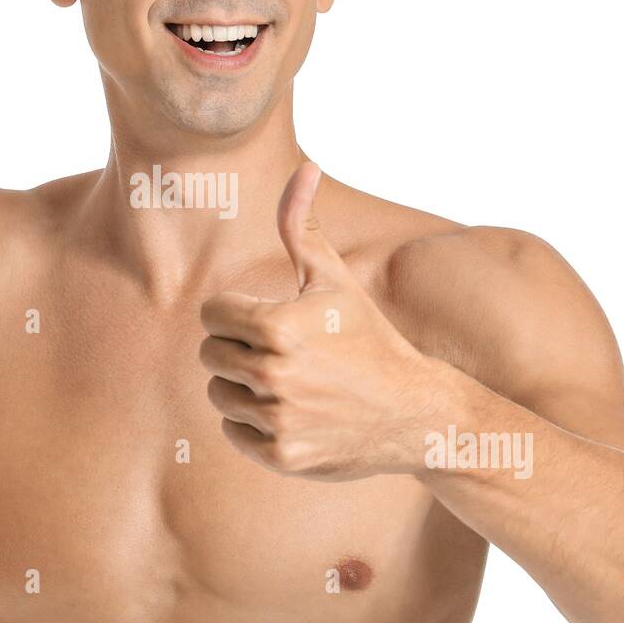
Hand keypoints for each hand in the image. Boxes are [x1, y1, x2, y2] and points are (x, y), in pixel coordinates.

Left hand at [199, 162, 446, 480]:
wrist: (414, 410)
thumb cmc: (367, 336)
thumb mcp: (334, 280)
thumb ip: (302, 226)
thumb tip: (305, 167)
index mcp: (277, 325)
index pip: (212, 314)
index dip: (237, 314)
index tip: (268, 320)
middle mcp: (273, 374)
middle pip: (210, 354)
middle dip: (238, 349)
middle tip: (280, 352)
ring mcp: (277, 418)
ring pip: (219, 393)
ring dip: (244, 387)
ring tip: (288, 382)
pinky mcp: (281, 455)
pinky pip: (233, 431)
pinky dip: (254, 424)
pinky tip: (292, 412)